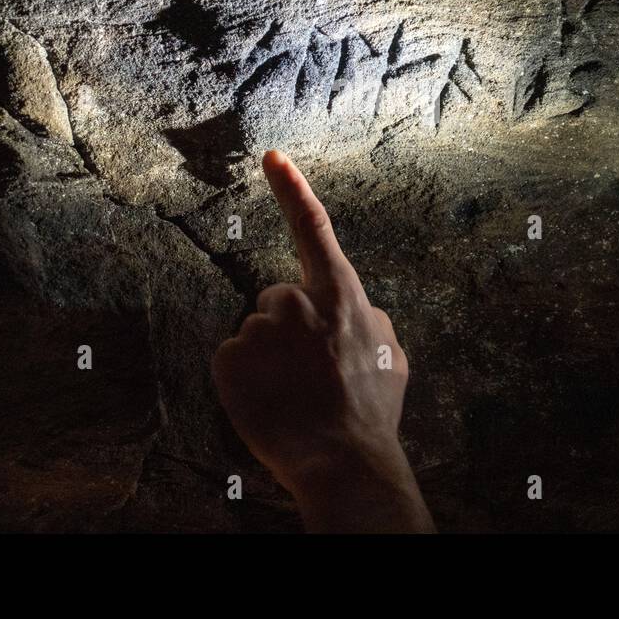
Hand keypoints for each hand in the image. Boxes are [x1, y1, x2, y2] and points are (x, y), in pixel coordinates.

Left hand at [211, 150, 433, 532]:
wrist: (342, 462)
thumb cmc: (371, 412)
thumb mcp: (390, 354)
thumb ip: (367, 318)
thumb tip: (353, 308)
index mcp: (341, 296)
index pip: (313, 229)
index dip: (292, 189)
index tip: (271, 157)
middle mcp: (296, 303)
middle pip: (279, 297)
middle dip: (289, 326)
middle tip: (309, 372)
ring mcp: (259, 331)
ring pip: (257, 332)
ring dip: (269, 356)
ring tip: (295, 393)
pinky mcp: (228, 360)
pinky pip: (234, 360)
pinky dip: (246, 379)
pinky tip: (271, 402)